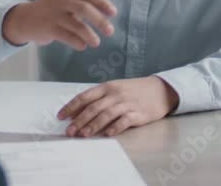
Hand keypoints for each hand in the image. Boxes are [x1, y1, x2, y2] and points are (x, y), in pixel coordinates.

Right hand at [2, 0, 115, 49]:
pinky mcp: (47, 28)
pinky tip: (83, 45)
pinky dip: (77, 42)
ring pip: (76, 25)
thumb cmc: (53, 5)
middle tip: (110, 31)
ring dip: (89, 35)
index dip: (101, 2)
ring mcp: (51, 13)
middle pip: (83, 8)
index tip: (113, 12)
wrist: (26, 19)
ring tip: (96, 42)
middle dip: (99, 20)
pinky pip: (67, 36)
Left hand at [57, 76, 179, 137]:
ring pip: (106, 114)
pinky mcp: (138, 114)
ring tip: (83, 135)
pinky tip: (106, 134)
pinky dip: (114, 127)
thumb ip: (98, 99)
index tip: (60, 117)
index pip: (85, 96)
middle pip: (93, 107)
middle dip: (79, 120)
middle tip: (69, 131)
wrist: (160, 90)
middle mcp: (115, 94)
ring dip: (92, 125)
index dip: (71, 107)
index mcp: (107, 87)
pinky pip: (124, 121)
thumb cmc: (133, 90)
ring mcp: (126, 103)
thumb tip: (77, 112)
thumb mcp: (115, 89)